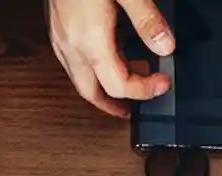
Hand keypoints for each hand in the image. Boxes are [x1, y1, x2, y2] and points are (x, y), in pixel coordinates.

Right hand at [47, 0, 174, 117]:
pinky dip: (90, 68)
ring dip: (101, 86)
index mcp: (90, 41)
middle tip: (134, 108)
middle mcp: (70, 45)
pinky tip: (103, 54)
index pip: (119, 84)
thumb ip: (147, 20)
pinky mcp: (55, 25)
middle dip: (114, 105)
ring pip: (78, 78)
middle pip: (91, 93)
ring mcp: (59, 37)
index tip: (161, 83)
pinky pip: (71, 60)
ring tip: (125, 78)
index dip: (143, 90)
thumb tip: (165, 46)